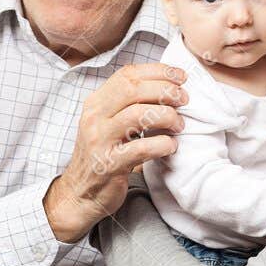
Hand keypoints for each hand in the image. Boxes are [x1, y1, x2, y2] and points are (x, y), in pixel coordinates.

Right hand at [45, 64, 187, 242]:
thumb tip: (167, 86)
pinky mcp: (109, 164)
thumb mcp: (109, 124)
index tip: (180, 77)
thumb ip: (128, 105)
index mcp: (96, 103)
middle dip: (165, 90)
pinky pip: (142, 148)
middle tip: (184, 99)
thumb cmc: (103, 156)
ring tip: (179, 125)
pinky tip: (171, 146)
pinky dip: (163, 144)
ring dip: (167, 116)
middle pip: (133, 89)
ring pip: (138, 114)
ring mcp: (100, 140)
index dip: (158, 71)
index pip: (127, 74)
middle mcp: (95, 117)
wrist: (81, 193)